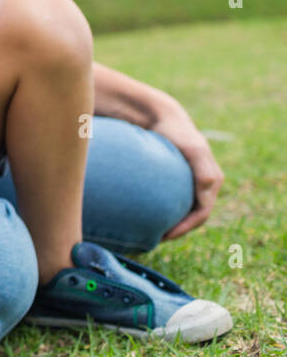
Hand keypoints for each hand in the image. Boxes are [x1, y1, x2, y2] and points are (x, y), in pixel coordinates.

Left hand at [152, 104, 223, 239]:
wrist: (164, 118)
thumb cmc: (177, 132)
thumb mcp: (193, 150)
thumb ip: (204, 172)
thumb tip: (208, 194)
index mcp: (212, 180)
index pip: (201, 214)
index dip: (185, 228)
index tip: (164, 236)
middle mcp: (204, 184)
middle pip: (193, 217)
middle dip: (177, 230)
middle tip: (155, 238)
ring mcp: (192, 182)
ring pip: (183, 210)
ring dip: (170, 222)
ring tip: (149, 231)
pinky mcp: (178, 179)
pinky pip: (173, 200)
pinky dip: (163, 209)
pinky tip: (144, 212)